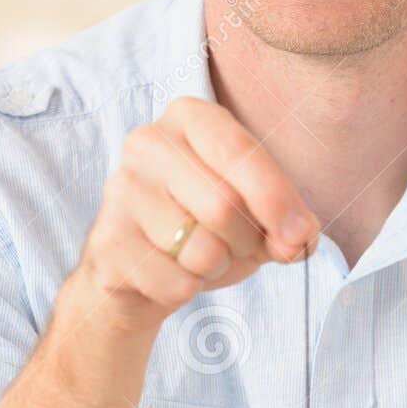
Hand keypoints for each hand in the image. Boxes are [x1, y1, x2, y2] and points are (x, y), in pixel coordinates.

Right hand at [76, 95, 318, 333]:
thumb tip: (298, 236)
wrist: (138, 274)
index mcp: (189, 118)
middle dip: (248, 241)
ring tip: (201, 257)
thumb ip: (286, 223)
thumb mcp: (257, 217)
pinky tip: (170, 273)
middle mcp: (148, 142)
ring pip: (201, 249)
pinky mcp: (107, 241)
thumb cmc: (205, 229)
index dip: (276, 197)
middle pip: (223, 204)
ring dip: (217, 267)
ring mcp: (120, 190)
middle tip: (240, 247)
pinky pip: (177, 282)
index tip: (298, 233)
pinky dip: (188, 289)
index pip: (239, 150)